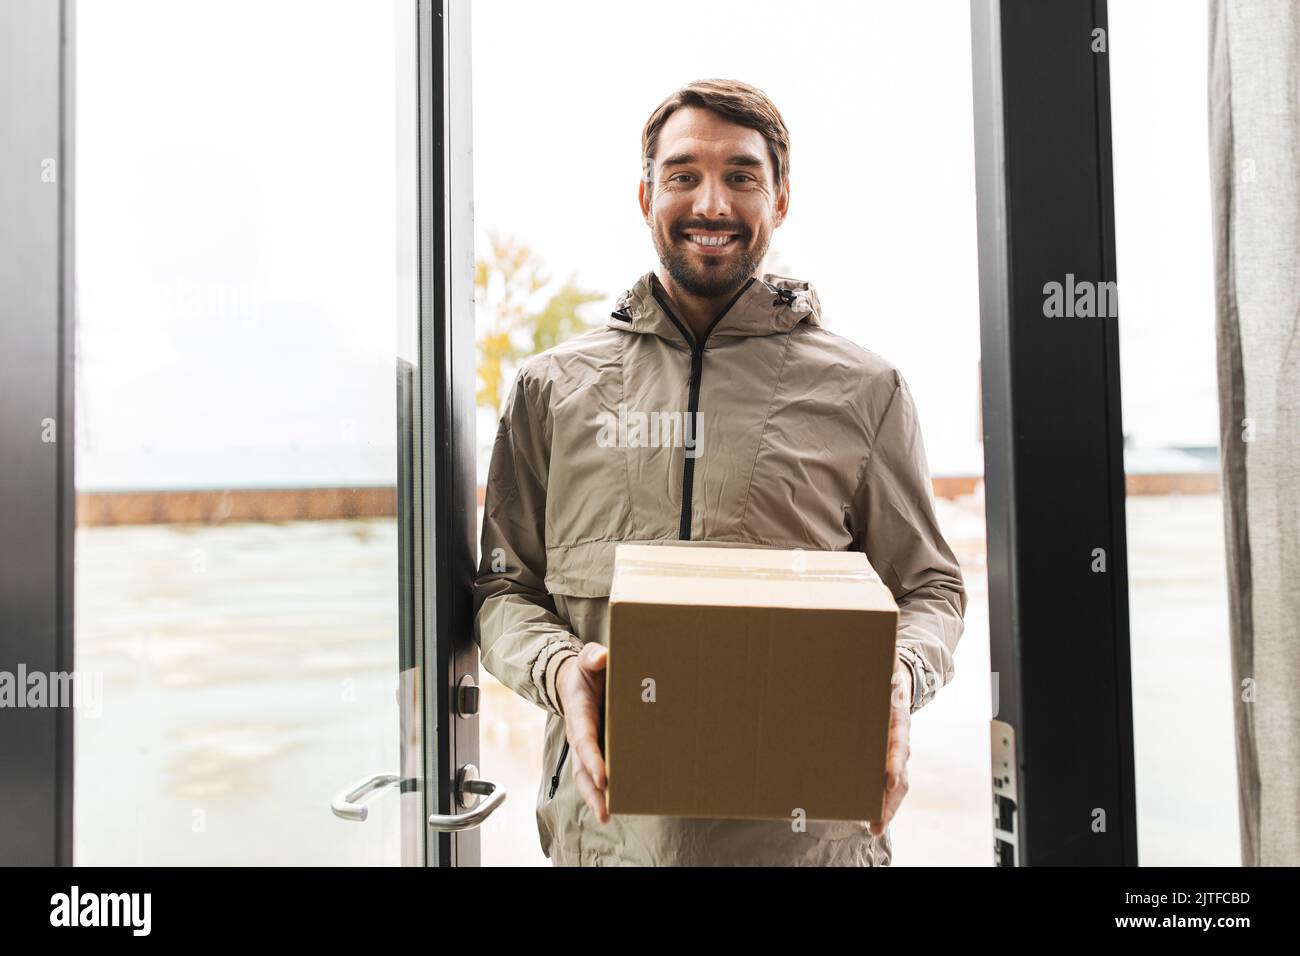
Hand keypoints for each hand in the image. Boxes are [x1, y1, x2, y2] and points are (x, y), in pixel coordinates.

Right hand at [556, 642, 609, 823]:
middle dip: (592, 791)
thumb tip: (603, 657)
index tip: (603, 776)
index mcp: (579, 713)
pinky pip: (598, 772)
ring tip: (608, 817)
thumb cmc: (586, 670)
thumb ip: (592, 657)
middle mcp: (579, 734)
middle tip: (604, 812)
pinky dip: (605, 789)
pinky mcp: (596, 749)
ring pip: (587, 776)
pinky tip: (621, 803)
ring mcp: (587, 745)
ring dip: (596, 797)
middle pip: (582, 768)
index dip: (592, 758)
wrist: (575, 679)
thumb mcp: (587, 658)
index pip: (584, 740)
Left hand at [869, 656, 911, 836]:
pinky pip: (888, 787)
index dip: (895, 762)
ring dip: (887, 808)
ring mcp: (896, 755)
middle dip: (891, 798)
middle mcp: (901, 743)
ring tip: (875, 827)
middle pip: (901, 775)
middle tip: (879, 818)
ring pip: (897, 787)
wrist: (897, 684)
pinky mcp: (887, 763)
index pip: (899, 744)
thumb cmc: (885, 678)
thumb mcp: (885, 668)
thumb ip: (886, 663)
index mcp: (898, 722)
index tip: (890, 778)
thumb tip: (885, 650)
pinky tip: (872, 821)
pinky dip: (882, 805)